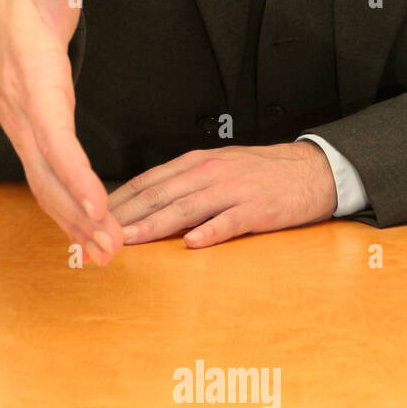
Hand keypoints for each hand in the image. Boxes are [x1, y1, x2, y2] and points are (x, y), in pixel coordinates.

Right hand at [0, 0, 122, 265]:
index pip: (53, 134)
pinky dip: (67, 215)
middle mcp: (25, 115)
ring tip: (105, 255)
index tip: (97, 202)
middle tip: (110, 247)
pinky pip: (47, 186)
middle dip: (79, 213)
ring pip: (46, 188)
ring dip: (75, 224)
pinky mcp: (32, 144)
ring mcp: (25, 134)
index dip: (74, 172)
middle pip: (50, 174)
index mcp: (34, 81)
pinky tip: (90, 239)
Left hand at [108, 141, 337, 246]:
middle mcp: (209, 173)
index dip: (119, 200)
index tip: (94, 217)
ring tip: (129, 240)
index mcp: (197, 164)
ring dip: (154, 225)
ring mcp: (232, 191)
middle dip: (125, 216)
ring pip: (185, 208)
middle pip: (159, 195)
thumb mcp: (219, 169)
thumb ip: (185, 184)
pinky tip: (192, 243)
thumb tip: (149, 202)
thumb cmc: (263, 175)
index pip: (148, 182)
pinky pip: (229, 222)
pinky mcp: (256, 210)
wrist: (312, 170)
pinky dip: (210, 232)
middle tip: (98, 234)